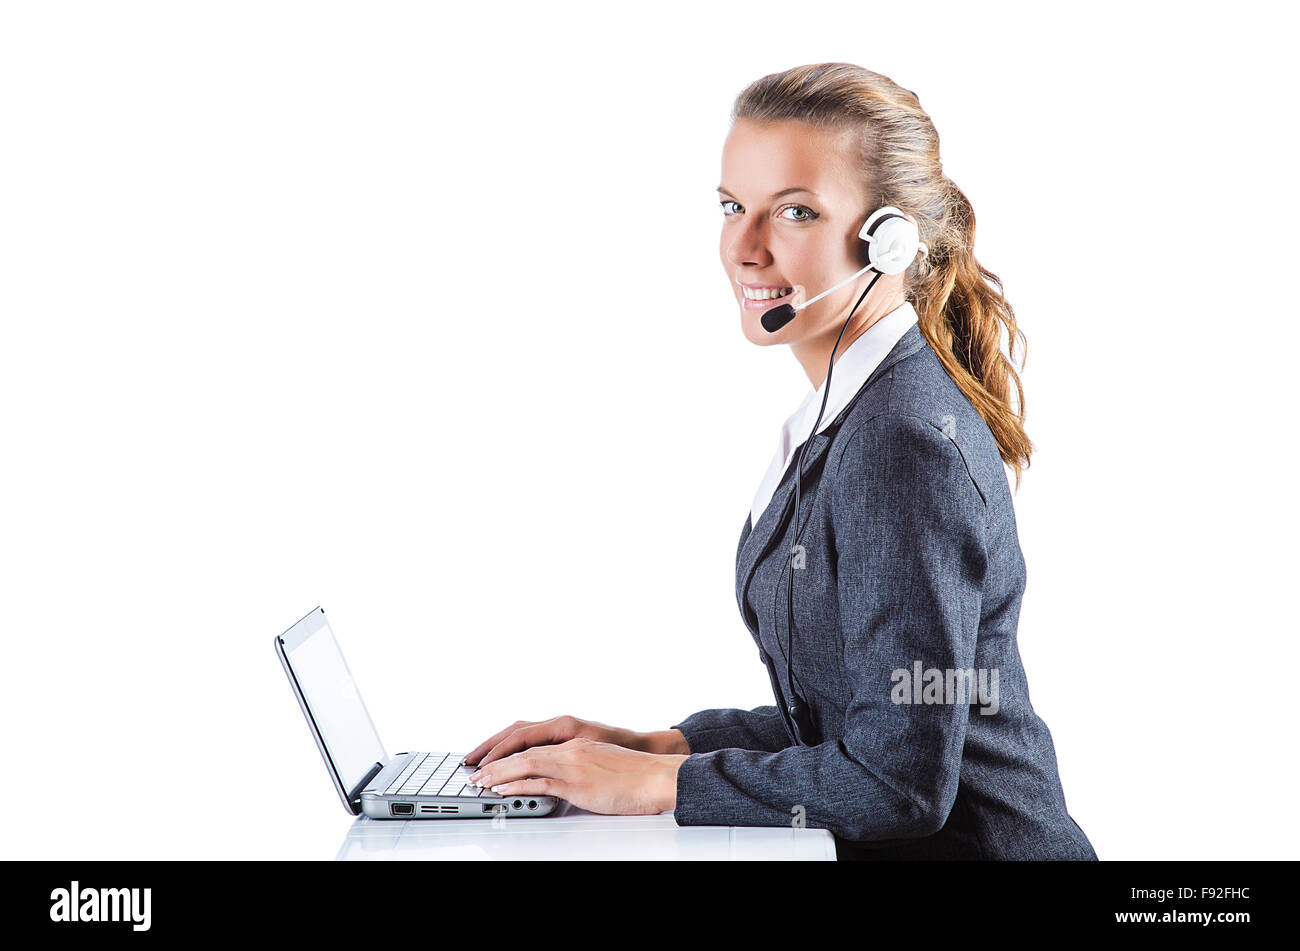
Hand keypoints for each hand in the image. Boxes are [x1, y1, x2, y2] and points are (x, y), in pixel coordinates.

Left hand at [467, 737, 688, 814]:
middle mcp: (569, 747)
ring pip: (524, 762)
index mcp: (573, 741)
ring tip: (479, 781)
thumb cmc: (634, 775)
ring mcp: (572, 763)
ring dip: (498, 772)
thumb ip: (576, 766)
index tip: (485, 757)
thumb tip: (558, 779)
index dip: (503, 748)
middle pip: (521, 746)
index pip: (529, 738)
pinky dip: (516, 785)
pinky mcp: (577, 782)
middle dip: (493, 758)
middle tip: (472, 769)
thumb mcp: (599, 763)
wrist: (657, 776)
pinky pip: (539, 782)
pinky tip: (502, 789)